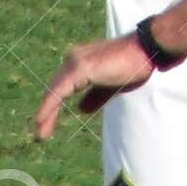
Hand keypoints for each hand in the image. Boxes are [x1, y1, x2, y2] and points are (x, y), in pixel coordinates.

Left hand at [35, 34, 154, 139]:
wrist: (146, 51)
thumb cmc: (133, 66)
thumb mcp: (111, 86)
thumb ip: (95, 97)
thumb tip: (80, 109)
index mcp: (80, 62)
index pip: (61, 87)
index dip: (54, 106)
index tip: (47, 125)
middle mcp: (73, 59)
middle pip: (55, 89)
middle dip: (48, 113)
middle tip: (41, 134)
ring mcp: (75, 62)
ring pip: (54, 91)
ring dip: (46, 114)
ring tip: (40, 133)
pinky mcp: (80, 68)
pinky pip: (60, 91)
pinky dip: (50, 106)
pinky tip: (42, 119)